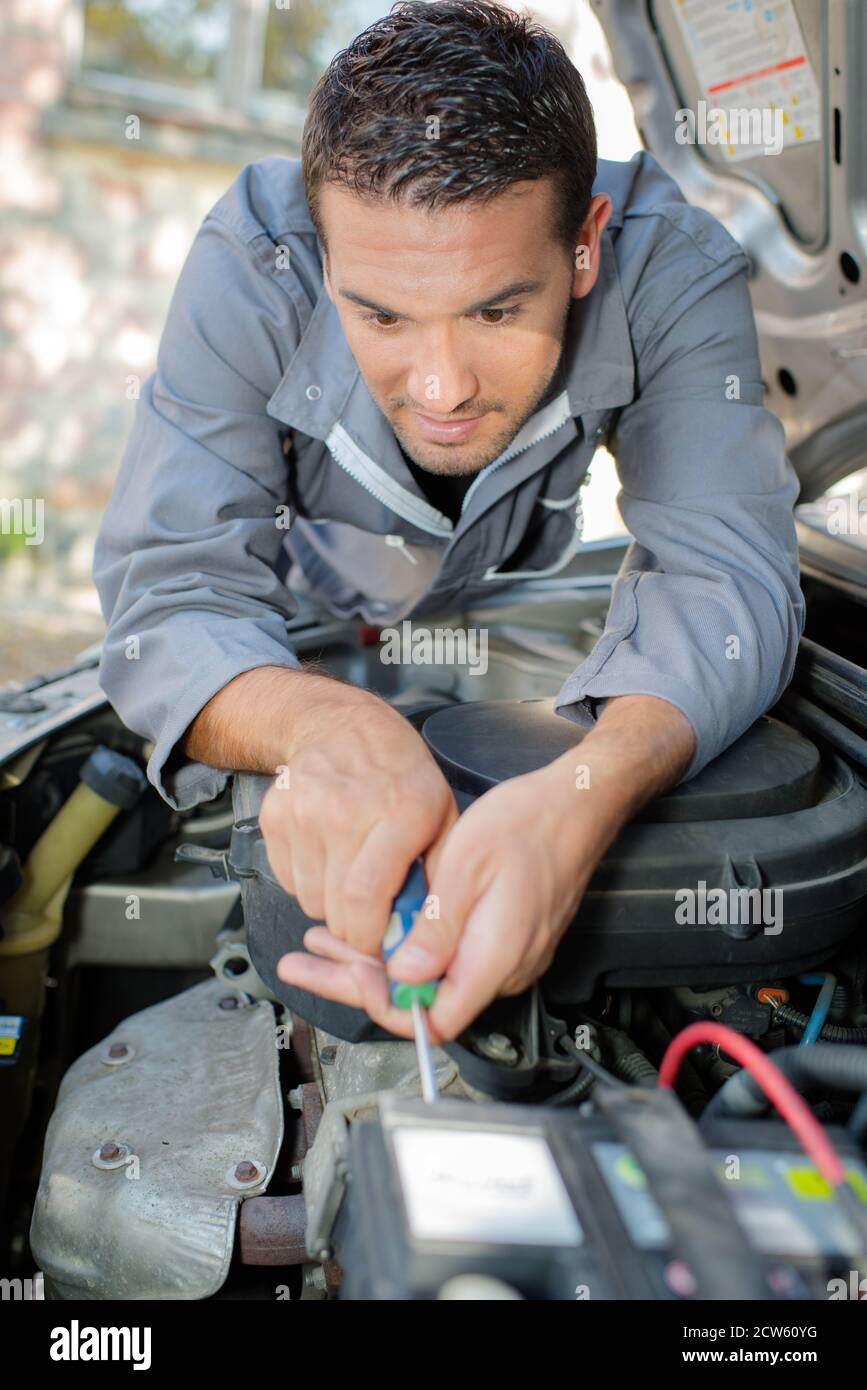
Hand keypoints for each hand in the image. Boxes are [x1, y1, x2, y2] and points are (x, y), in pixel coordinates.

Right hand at [260, 685, 457, 956]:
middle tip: (368, 916)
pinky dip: (307, 882)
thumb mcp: (443, 817)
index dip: (367, 936)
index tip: (377, 944)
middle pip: (333, 907)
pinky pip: (287, 878)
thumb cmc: (400, 774)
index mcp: (398, 813)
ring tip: (350, 874)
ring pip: (308, 898)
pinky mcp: (275, 816)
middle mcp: (345, 810)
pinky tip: (328, 854)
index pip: (364, 898)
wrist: (342, 725)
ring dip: (329, 904)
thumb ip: (439, 878)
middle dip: (352, 928)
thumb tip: (425, 937)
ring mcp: (304, 812)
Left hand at [275, 693, 695, 1042]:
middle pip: (423, 1002)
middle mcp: (505, 968)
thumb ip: (435, 928)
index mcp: (496, 956)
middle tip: (304, 963)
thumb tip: (401, 977)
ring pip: (431, 979)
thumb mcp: (466, 866)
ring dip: (375, 962)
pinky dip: (405, 947)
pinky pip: (450, 959)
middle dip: (357, 983)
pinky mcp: (504, 940)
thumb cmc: (528, 822)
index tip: (344, 973)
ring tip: (322, 941)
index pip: (433, 1019)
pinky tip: (372, 927)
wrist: (578, 804)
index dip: (383, 1004)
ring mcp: (507, 957)